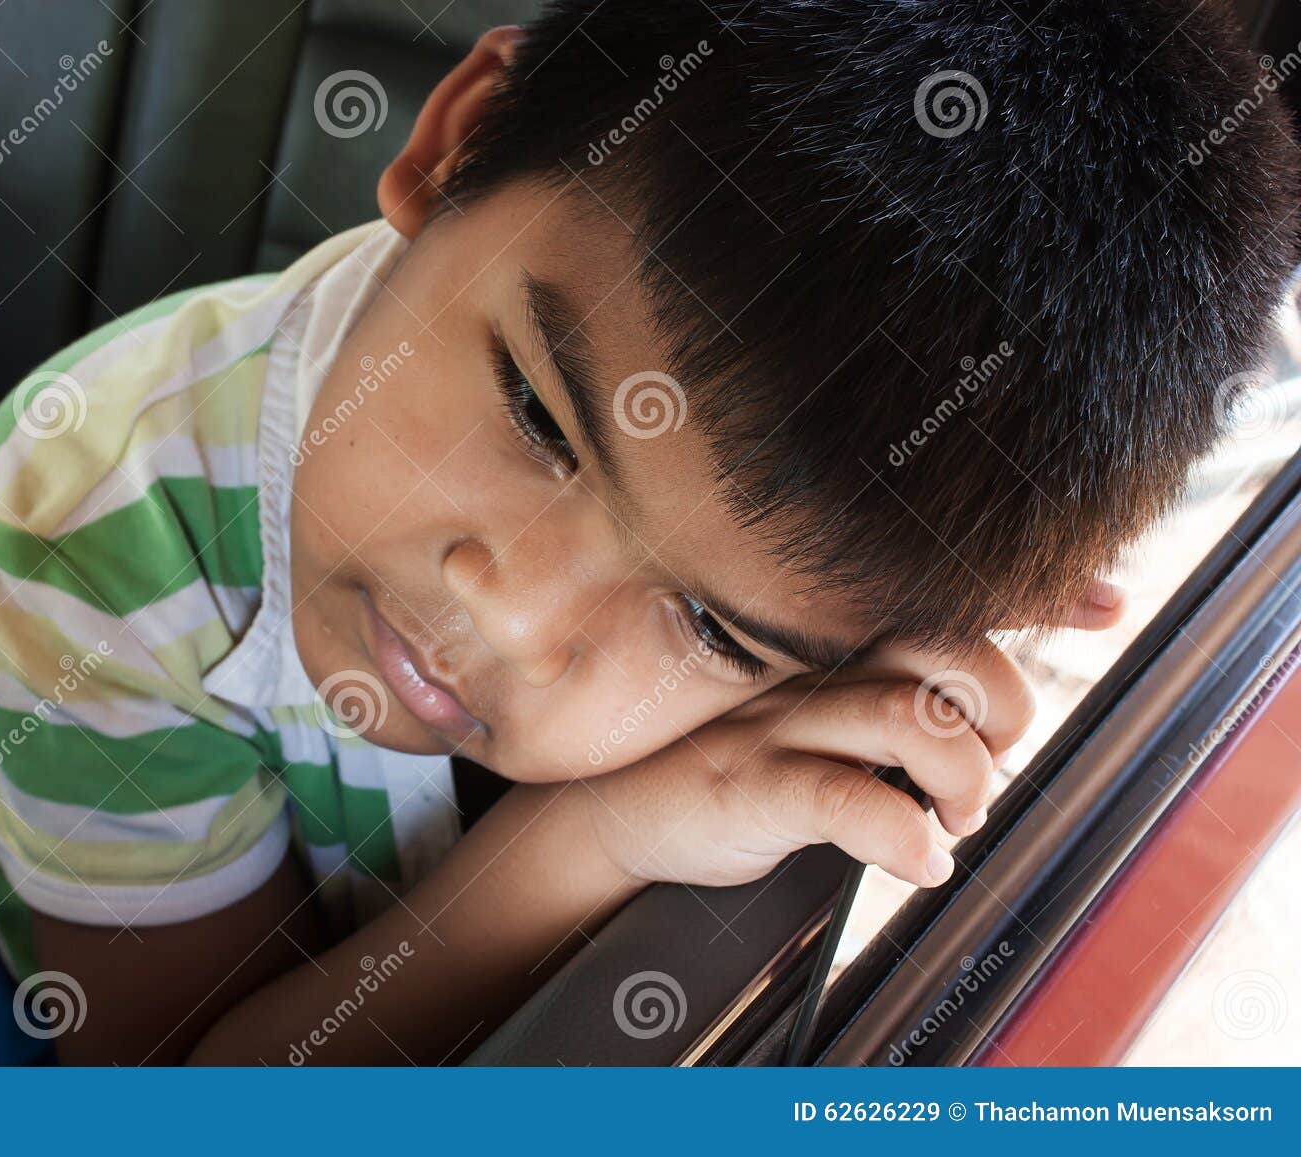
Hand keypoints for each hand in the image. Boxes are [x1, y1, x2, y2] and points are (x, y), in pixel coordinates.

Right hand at [573, 580, 1124, 890]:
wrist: (619, 809)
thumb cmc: (734, 763)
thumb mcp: (815, 720)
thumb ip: (890, 705)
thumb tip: (980, 733)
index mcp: (836, 641)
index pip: (946, 599)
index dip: (1035, 594)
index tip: (1106, 603)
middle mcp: (814, 664)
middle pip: (950, 650)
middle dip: (1003, 718)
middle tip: (982, 776)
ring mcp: (780, 719)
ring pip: (913, 719)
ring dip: (964, 782)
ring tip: (953, 822)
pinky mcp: (747, 782)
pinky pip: (846, 800)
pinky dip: (903, 837)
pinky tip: (916, 862)